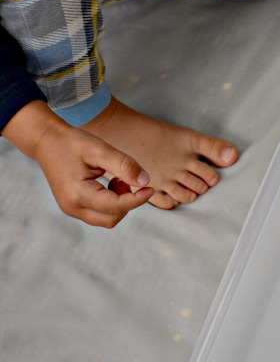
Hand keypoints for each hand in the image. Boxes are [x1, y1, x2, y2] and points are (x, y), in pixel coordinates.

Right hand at [3, 101, 152, 227]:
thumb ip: (124, 165)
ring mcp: (71, 209)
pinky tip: (111, 184)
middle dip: (127, 202)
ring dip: (120, 204)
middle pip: (112, 219)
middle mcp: (72, 207)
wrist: (47, 142)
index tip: (151, 188)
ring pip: (106, 219)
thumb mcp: (100, 149)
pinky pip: (100, 214)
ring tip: (117, 179)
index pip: (115, 206)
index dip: (137, 199)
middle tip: (126, 179)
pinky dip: (111, 203)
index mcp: (77, 194)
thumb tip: (145, 181)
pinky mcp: (74, 207)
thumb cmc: (73, 143)